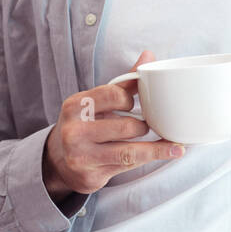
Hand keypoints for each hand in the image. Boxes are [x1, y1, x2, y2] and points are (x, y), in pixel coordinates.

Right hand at [42, 50, 185, 197]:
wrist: (60, 162)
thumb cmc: (85, 125)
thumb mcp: (97, 102)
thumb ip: (123, 82)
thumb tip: (148, 56)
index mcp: (75, 105)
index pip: (114, 95)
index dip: (130, 100)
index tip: (135, 104)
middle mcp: (74, 131)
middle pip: (126, 126)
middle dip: (143, 127)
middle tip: (146, 126)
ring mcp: (81, 155)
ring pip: (130, 150)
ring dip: (155, 146)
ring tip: (169, 143)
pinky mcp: (91, 175)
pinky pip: (129, 166)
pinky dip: (152, 157)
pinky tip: (171, 152)